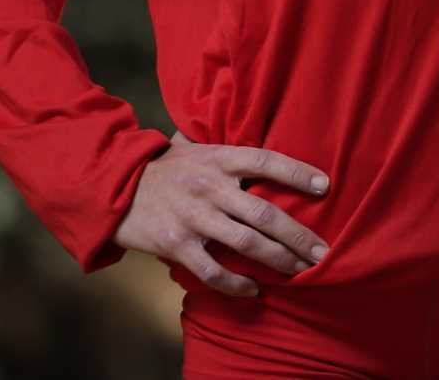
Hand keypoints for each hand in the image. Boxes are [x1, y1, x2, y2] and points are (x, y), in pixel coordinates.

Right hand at [111, 131, 331, 296]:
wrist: (112, 186)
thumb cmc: (164, 168)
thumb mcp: (195, 148)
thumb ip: (226, 153)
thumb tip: (261, 147)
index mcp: (217, 158)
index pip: (266, 160)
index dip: (297, 172)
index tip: (325, 185)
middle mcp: (209, 186)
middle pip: (265, 213)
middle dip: (299, 235)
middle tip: (323, 251)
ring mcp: (194, 217)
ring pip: (247, 243)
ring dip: (279, 260)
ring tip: (300, 271)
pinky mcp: (177, 245)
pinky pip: (214, 271)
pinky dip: (238, 284)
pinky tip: (255, 290)